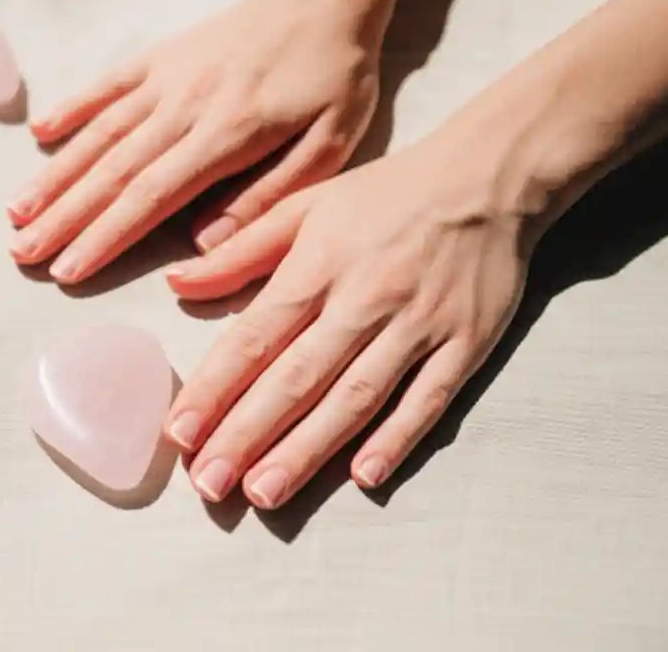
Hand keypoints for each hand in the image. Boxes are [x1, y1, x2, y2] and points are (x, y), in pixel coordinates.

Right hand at [8, 0, 404, 283]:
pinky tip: (40, 134)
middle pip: (113, 171)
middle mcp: (183, 106)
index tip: (70, 270)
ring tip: (17, 213)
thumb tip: (203, 243)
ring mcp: (165, 78)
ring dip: (56, 175)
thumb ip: (267, 195)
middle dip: (65, 218)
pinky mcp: (159, 57)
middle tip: (23, 254)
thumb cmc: (332, 78)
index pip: (152, 195)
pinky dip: (72, 108)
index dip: (106, 236)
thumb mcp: (328, 145)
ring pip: (99, 133)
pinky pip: (107, 85)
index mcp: (227, 134)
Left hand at [162, 136, 540, 508]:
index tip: (180, 433)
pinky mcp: (466, 344)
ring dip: (308, 450)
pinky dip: (397, 438)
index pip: (256, 336)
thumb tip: (176, 281)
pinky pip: (429, 399)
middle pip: (298, 377)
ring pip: (356, 397)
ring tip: (265, 493)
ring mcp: (418, 326)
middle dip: (248, 434)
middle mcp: (364, 300)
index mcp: (319, 265)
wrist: (491, 176)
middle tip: (210, 484)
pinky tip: (363, 477)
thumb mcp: (306, 205)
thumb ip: (241, 249)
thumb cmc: (386, 195)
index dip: (215, 387)